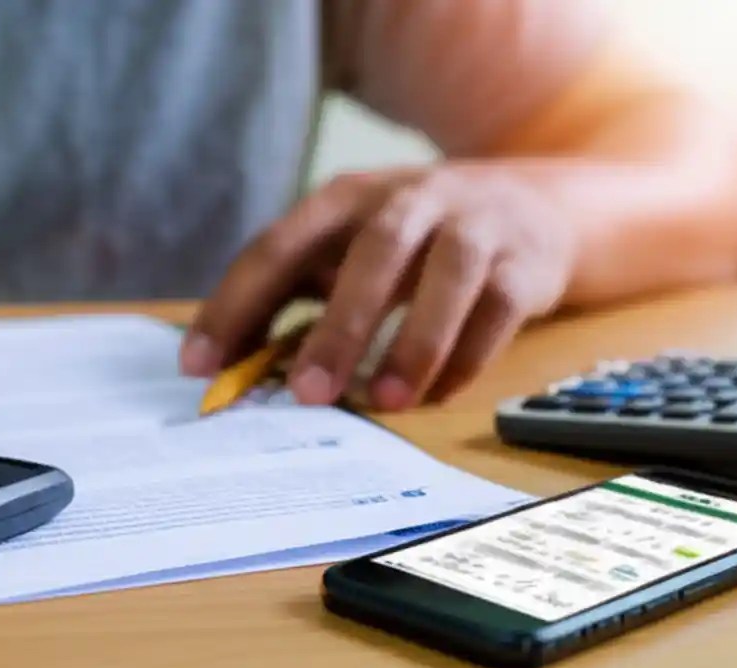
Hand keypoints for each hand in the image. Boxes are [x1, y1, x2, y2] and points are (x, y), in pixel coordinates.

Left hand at [183, 165, 575, 409]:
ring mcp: (474, 226)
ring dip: (416, 340)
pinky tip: (437, 395)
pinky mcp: (523, 263)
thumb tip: (227, 363)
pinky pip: (497, 309)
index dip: (236, 304)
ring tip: (385, 400)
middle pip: (373, 253)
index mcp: (346, 197)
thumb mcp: (349, 249)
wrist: (536, 207)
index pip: (279, 246)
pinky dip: (467, 357)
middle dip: (339, 325)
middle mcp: (410, 200)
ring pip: (448, 275)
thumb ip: (293, 297)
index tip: (200, 366)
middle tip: (308, 393)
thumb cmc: (416, 241)